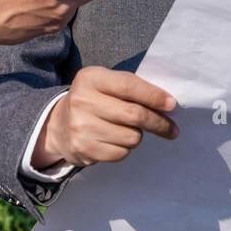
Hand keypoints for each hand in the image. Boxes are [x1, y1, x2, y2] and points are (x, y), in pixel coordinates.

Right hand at [33, 66, 177, 169]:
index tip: (172, 105)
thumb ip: (132, 88)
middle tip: (171, 128)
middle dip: (158, 122)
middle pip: (134, 115)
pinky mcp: (83, 149)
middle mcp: (82, 100)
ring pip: (131, 137)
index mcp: (90, 77)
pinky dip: (125, 148)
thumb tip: (167, 104)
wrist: (57, 125)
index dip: (154, 96)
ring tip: (128, 130)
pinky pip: (121, 153)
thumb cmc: (93, 100)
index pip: (129, 86)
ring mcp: (80, 126)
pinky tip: (115, 140)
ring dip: (137, 135)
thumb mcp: (105, 84)